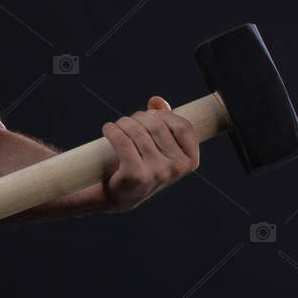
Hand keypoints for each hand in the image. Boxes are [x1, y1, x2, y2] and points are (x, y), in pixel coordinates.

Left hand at [100, 96, 200, 212]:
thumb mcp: (159, 146)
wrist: (117, 196)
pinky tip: (108, 129)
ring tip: (117, 126)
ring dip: (123, 123)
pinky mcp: (136, 175)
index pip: (183, 126)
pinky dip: (113, 131)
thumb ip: (164, 121)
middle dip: (139, 117)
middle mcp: (177, 169)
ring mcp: (158, 173)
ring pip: (138, 132)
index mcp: (190, 162)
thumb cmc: (141, 165)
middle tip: (128, 122)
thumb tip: (157, 101)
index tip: (151, 116)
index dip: (165, 116)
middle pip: (157, 125)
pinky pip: (123, 141)